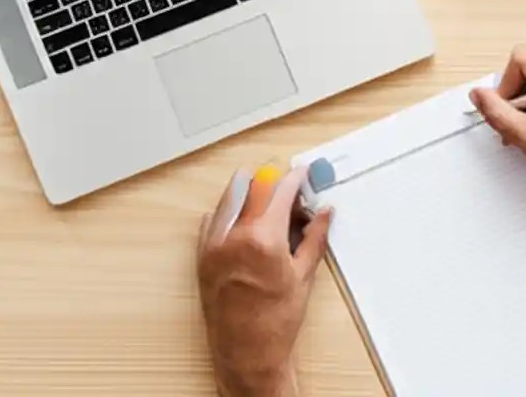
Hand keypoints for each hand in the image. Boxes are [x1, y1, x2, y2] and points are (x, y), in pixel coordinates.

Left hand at [197, 166, 333, 396]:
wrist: (247, 352)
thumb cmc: (274, 323)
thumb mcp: (303, 276)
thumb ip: (314, 238)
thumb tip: (323, 214)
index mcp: (262, 239)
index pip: (280, 190)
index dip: (295, 177)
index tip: (302, 173)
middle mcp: (233, 237)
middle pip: (252, 184)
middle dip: (272, 181)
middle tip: (287, 192)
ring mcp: (213, 245)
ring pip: (229, 197)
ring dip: (250, 192)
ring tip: (268, 209)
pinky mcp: (202, 255)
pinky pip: (212, 219)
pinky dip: (229, 214)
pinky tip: (246, 226)